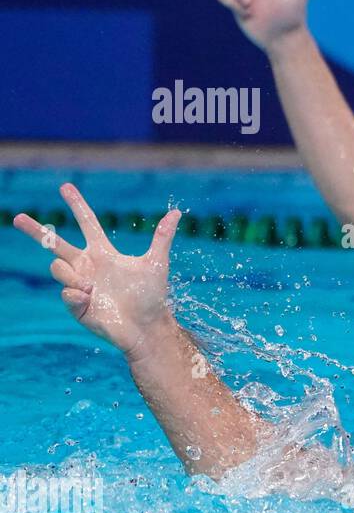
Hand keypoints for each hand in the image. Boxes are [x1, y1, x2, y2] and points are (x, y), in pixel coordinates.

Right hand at [13, 184, 182, 358]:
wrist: (147, 326)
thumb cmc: (152, 295)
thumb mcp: (156, 263)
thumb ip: (162, 237)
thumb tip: (177, 212)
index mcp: (103, 253)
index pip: (86, 223)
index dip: (77, 205)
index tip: (65, 186)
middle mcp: (87, 266)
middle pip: (55, 244)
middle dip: (36, 231)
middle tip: (17, 217)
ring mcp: (78, 284)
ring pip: (58, 268)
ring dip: (72, 275)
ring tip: (93, 288)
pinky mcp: (75, 304)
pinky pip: (67, 292)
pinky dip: (78, 294)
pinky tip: (91, 299)